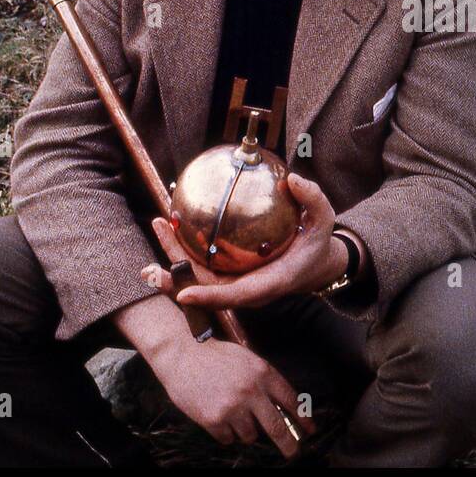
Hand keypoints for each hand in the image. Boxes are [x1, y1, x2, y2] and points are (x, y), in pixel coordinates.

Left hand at [140, 173, 347, 310]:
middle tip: (152, 263)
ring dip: (172, 269)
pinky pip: (202, 270)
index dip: (210, 296)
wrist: (316, 263)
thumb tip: (293, 180)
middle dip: (176, 282)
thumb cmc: (317, 243)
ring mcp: (236, 284)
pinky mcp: (230, 276)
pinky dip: (182, 257)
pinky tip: (168, 233)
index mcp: (270, 283)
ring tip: (153, 245)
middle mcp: (248, 289)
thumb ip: (313, 200)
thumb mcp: (324, 220)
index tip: (184, 294)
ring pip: (199, 282)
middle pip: (207, 290)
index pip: (237, 295)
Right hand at [150, 333, 313, 457]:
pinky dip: (226, 433)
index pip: (291, 400)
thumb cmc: (216, 355)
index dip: (303, 418)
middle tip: (293, 453)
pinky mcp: (214, 420)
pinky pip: (229, 439)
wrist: (183, 353)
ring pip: (250, 435)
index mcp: (263, 373)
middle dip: (288, 444)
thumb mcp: (248, 359)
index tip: (310, 430)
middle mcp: (251, 391)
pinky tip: (218, 416)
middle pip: (277, 427)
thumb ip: (265, 381)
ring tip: (234, 414)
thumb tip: (283, 407)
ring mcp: (232, 407)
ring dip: (246, 431)